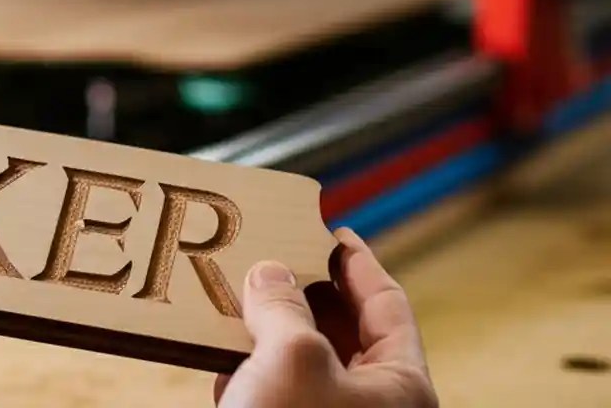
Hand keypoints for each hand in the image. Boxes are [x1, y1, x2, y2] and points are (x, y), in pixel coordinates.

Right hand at [214, 228, 437, 407]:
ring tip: (240, 293)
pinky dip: (248, 370)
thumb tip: (270, 273)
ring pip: (302, 361)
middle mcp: (371, 402)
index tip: (332, 230)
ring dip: (269, 328)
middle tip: (276, 254)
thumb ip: (284, 306)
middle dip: (305, 290)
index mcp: (400, 385)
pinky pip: (273, 390)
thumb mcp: (293, 358)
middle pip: (343, 329)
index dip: (359, 263)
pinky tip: (220, 352)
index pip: (388, 304)